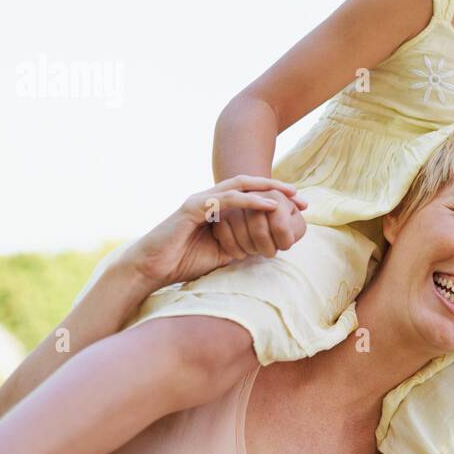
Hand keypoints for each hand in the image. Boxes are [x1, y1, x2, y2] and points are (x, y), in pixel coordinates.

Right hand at [122, 176, 305, 289]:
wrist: (152, 269)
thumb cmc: (182, 262)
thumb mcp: (222, 254)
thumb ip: (241, 245)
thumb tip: (264, 247)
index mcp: (215, 208)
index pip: (249, 195)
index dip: (274, 198)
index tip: (298, 208)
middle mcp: (208, 198)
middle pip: (248, 184)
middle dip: (277, 188)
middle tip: (302, 197)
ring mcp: (200, 200)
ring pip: (240, 185)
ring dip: (268, 189)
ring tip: (290, 195)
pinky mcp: (193, 207)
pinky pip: (227, 200)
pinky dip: (250, 200)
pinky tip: (269, 204)